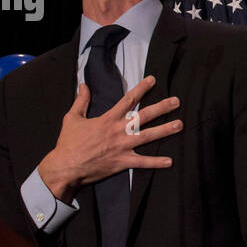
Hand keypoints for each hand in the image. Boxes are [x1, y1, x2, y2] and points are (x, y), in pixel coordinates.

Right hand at [38, 75, 181, 202]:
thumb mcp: (72, 118)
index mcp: (108, 119)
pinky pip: (142, 162)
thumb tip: (84, 85)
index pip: (128, 99)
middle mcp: (119, 131)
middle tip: (176, 101)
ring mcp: (122, 147)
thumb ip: (81, 101)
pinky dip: (156, 162)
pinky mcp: (122, 162)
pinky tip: (170, 161)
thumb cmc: (68, 143)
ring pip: (148, 136)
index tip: (153, 80)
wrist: (66, 166)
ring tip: (180, 124)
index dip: (142, 88)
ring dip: (165, 130)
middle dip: (162, 107)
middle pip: (145, 116)